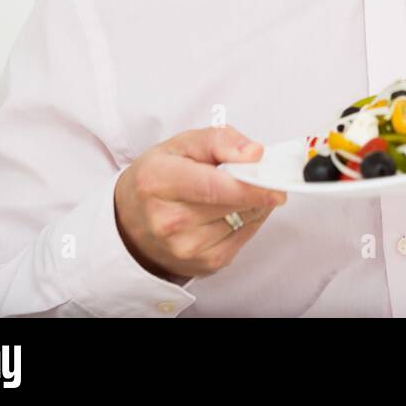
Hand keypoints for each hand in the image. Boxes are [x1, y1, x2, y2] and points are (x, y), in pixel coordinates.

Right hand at [114, 126, 285, 283]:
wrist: (130, 222)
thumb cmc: (159, 177)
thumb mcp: (182, 144)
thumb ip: (220, 140)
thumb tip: (254, 153)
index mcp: (157, 181)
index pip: (213, 187)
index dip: (250, 185)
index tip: (275, 181)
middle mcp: (167, 220)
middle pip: (232, 204)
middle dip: (257, 189)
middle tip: (263, 176)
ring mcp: (183, 248)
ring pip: (243, 221)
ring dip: (252, 204)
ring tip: (236, 192)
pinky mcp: (201, 264)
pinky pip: (243, 239)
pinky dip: (248, 221)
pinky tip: (233, 211)